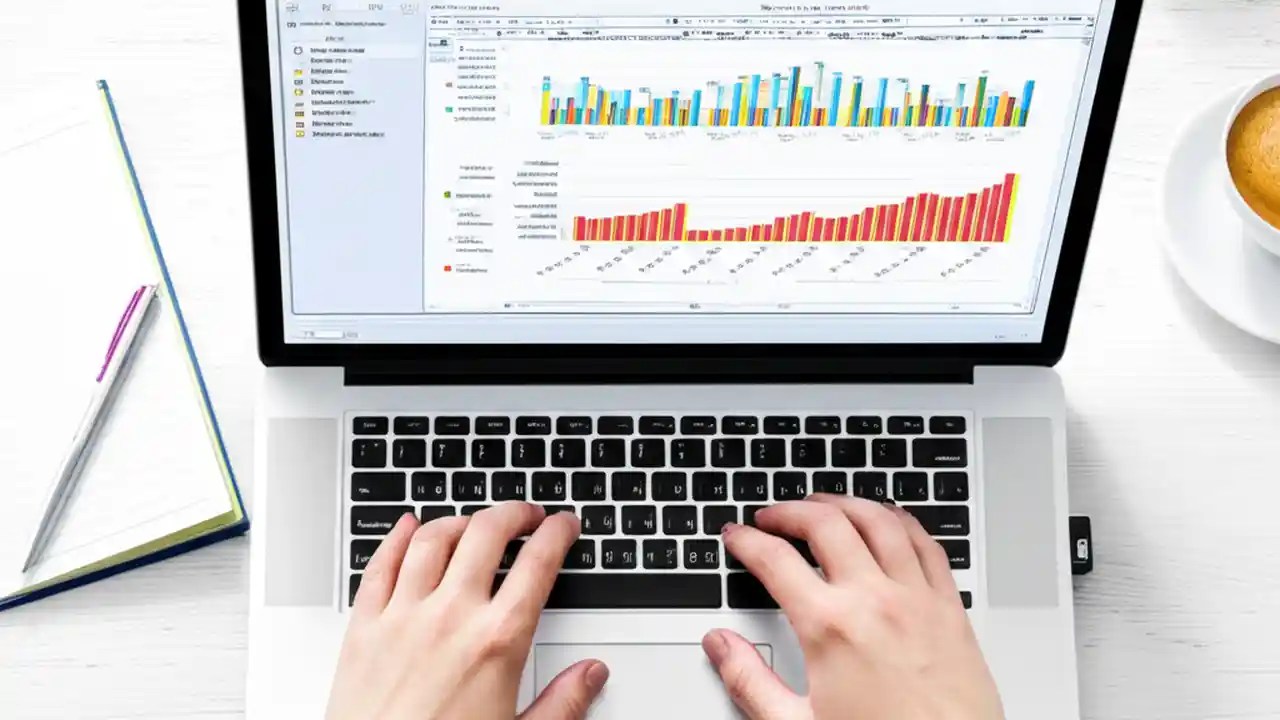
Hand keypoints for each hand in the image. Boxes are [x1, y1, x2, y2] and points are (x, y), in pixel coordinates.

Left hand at [327, 505, 608, 719]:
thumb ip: (563, 703)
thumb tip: (592, 674)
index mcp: (496, 641)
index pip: (538, 563)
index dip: (558, 534)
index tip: (564, 525)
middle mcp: (450, 618)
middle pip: (486, 533)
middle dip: (514, 513)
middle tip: (527, 515)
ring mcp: (403, 617)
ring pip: (433, 539)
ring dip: (461, 520)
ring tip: (475, 522)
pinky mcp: (364, 628)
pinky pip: (379, 565)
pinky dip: (396, 537)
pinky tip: (407, 528)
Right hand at [703, 496, 1002, 719]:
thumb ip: (750, 680)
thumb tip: (719, 645)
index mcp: (831, 628)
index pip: (775, 560)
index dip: (746, 540)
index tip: (736, 535)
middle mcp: (875, 601)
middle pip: (825, 523)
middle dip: (789, 511)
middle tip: (771, 517)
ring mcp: (917, 599)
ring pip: (878, 520)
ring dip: (843, 503)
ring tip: (822, 505)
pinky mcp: (950, 608)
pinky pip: (926, 543)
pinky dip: (900, 520)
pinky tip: (887, 520)